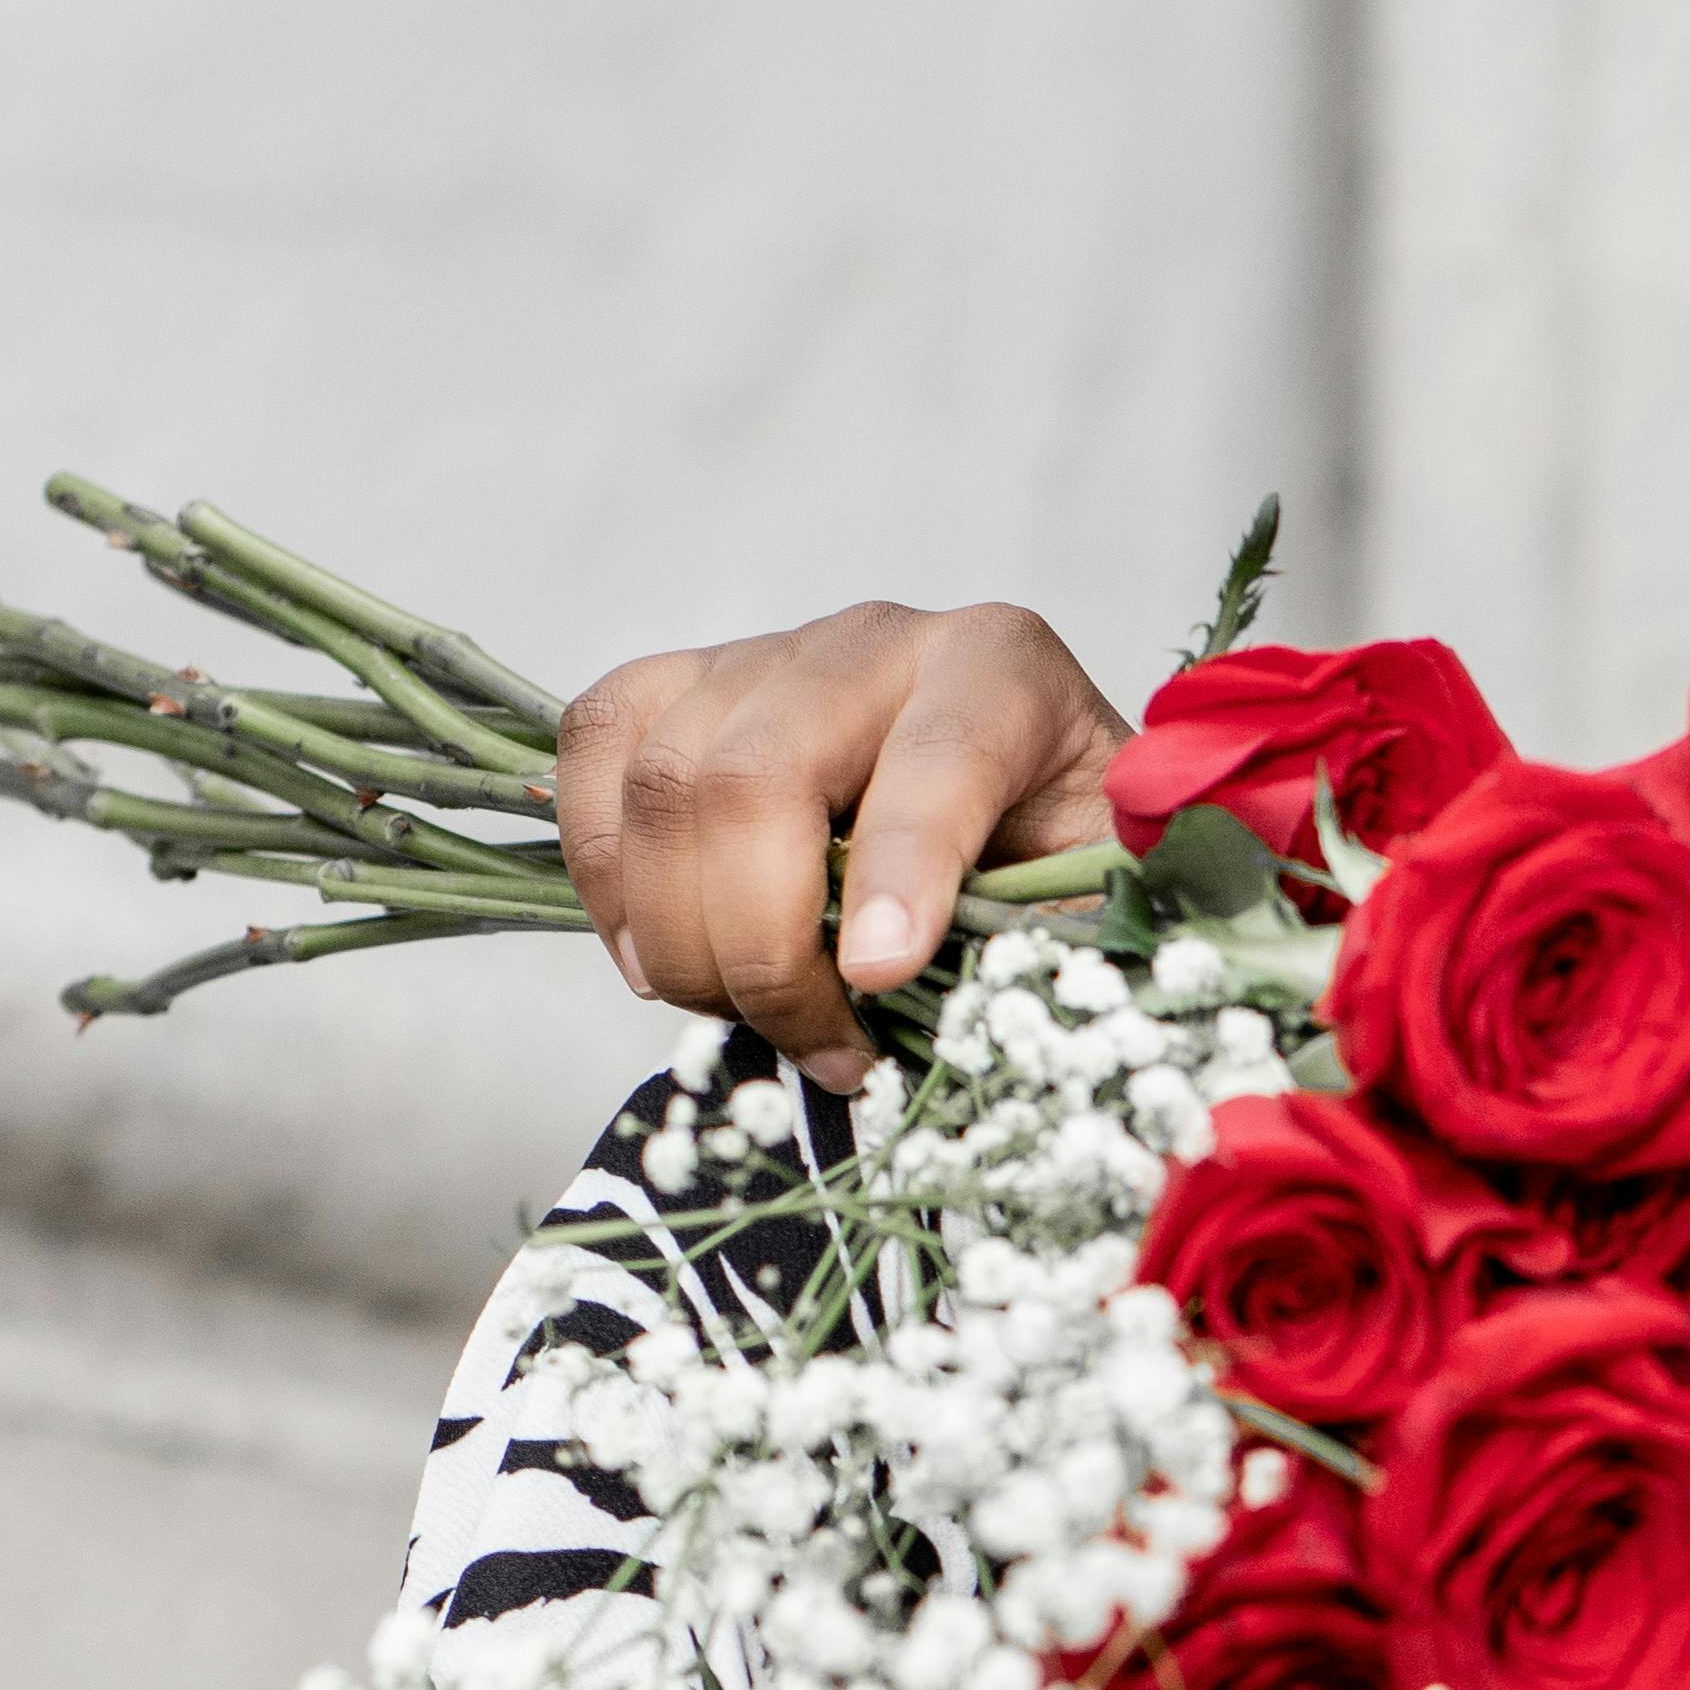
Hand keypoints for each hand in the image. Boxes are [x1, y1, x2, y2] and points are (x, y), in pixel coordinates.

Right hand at [552, 597, 1135, 1081]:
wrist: (1009, 785)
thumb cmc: (1048, 852)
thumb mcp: (1091, 892)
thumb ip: (1046, 936)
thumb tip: (967, 1013)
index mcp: (1000, 672)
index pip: (939, 757)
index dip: (903, 874)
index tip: (878, 980)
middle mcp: (872, 643)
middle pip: (754, 776)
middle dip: (763, 946)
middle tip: (819, 1046)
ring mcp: (762, 654)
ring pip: (660, 783)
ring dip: (679, 937)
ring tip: (746, 1017)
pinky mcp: (679, 683)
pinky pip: (597, 750)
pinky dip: (605, 878)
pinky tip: (656, 957)